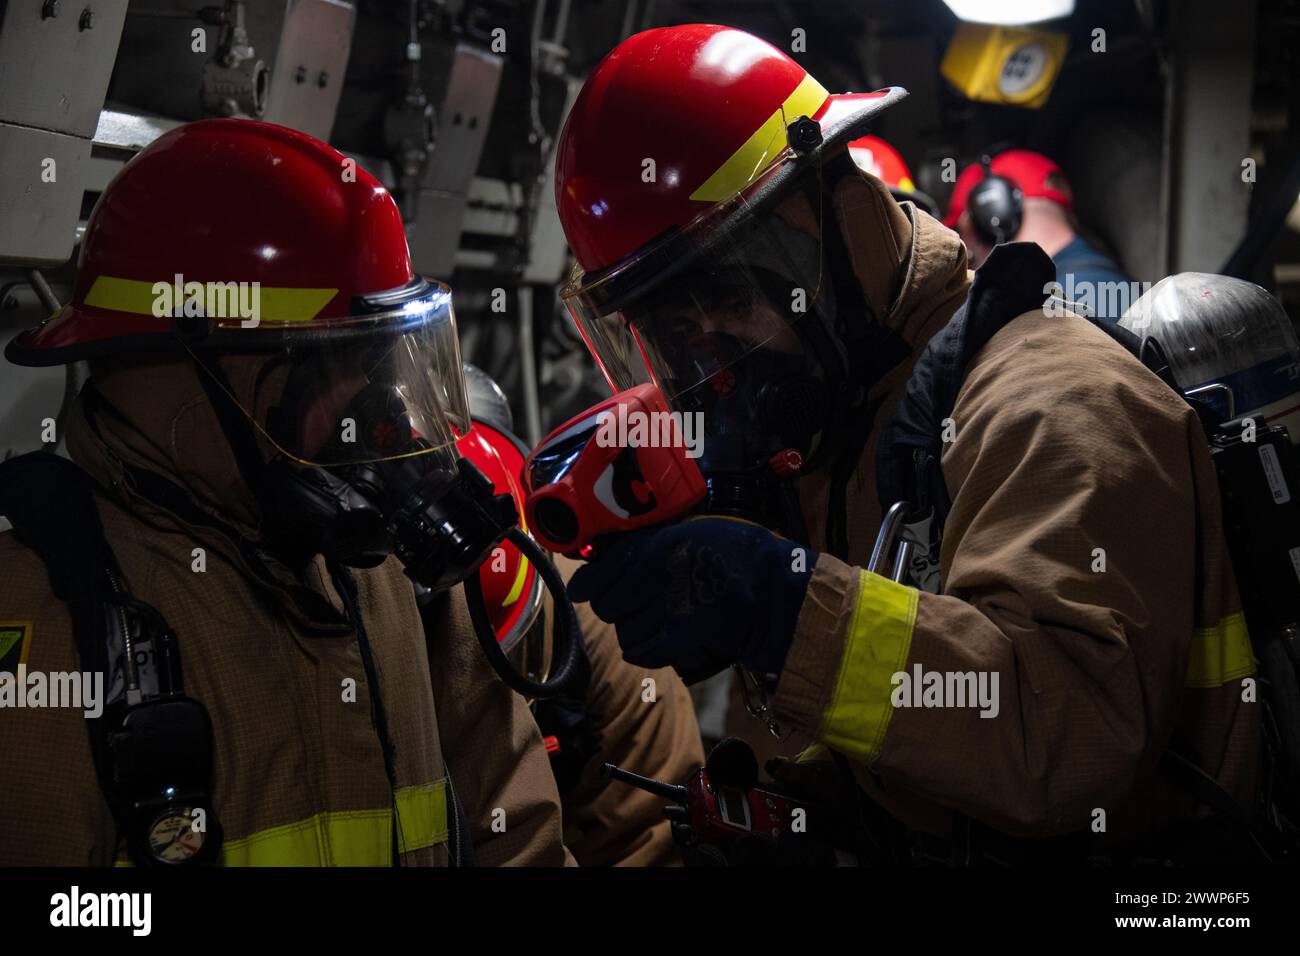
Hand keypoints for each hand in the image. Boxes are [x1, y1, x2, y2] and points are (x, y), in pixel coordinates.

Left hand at [567, 518, 816, 680]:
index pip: (597, 573)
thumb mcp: (688, 532)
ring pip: (623, 631)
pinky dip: (643, 651)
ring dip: (633, 630)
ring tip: (651, 623)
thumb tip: (610, 556)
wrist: (770, 583)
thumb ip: (649, 544)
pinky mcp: (680, 637)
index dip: (586, 584)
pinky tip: (653, 644)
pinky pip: (641, 652)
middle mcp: (652, 578)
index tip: (583, 590)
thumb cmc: (734, 552)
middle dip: (614, 607)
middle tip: (631, 605)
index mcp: (653, 548)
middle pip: (606, 606)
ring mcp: (665, 610)